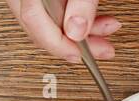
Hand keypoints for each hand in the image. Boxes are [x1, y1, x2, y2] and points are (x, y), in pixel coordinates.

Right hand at [7, 0, 121, 61]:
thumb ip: (81, 2)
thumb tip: (77, 32)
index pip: (34, 21)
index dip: (58, 45)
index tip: (80, 56)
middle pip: (39, 26)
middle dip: (74, 43)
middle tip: (101, 50)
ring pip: (45, 22)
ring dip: (77, 33)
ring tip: (105, 34)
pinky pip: (49, 12)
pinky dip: (71, 19)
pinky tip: (91, 22)